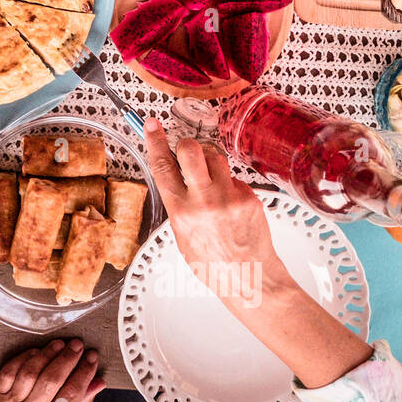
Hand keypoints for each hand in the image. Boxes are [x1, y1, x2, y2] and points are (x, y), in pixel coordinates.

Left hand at [0, 339, 103, 401]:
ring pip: (31, 372)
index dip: (84, 372)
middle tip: (78, 346)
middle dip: (68, 359)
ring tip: (60, 345)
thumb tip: (98, 383)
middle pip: (52, 380)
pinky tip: (36, 351)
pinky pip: (10, 371)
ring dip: (47, 354)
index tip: (91, 359)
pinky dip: (23, 358)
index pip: (71, 394)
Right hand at [142, 118, 290, 299]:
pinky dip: (228, 183)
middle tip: (186, 152)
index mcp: (182, 212)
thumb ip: (179, 204)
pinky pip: (234, 176)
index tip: (152, 124)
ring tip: (211, 184)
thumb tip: (177, 178)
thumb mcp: (182, 235)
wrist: (249, 277)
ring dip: (209, 163)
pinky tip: (229, 203)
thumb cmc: (213, 263)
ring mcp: (230, 197)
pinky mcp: (249, 196)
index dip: (155, 140)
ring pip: (215, 157)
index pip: (163, 166)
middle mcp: (205, 201)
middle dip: (186, 145)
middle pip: (192, 150)